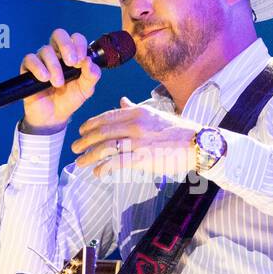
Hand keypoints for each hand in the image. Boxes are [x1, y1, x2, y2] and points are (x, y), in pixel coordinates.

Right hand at [20, 28, 101, 132]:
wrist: (53, 117)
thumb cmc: (69, 99)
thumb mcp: (85, 89)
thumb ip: (91, 75)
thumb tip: (89, 61)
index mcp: (72, 55)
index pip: (75, 38)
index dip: (79, 45)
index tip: (81, 61)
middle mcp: (56, 54)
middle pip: (58, 34)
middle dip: (66, 46)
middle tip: (71, 63)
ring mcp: (42, 60)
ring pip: (45, 50)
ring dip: (54, 66)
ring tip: (58, 83)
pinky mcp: (28, 69)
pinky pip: (30, 59)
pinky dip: (38, 68)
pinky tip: (45, 79)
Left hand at [72, 96, 202, 179]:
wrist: (198, 144)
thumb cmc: (179, 131)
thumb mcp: (155, 114)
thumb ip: (135, 108)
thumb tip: (122, 101)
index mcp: (138, 113)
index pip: (107, 117)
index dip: (91, 124)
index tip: (81, 130)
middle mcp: (136, 124)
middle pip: (102, 132)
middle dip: (85, 141)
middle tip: (74, 148)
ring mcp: (139, 141)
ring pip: (106, 147)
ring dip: (89, 155)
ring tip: (80, 162)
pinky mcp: (143, 158)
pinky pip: (117, 163)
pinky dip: (104, 167)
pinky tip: (97, 172)